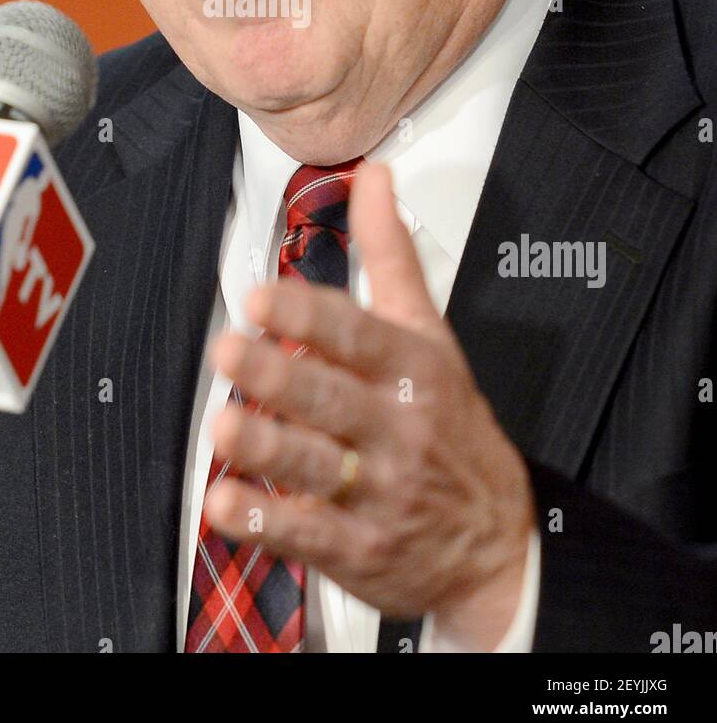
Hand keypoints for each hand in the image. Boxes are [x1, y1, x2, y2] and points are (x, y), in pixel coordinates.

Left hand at [204, 160, 535, 648]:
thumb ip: (392, 254)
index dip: (310, 315)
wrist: (498, 541)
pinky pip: (307, 534)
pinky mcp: (358, 549)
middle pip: (333, 399)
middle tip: (230, 351)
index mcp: (413, 368)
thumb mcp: (431, 333)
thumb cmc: (451, 423)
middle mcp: (397, 427)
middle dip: (280, 376)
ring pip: (316, 466)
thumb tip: (373, 174)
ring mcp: (379, 491)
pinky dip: (266, 522)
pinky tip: (227, 504)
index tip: (262, 297)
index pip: (360, 335)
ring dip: (267, 448)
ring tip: (223, 428)